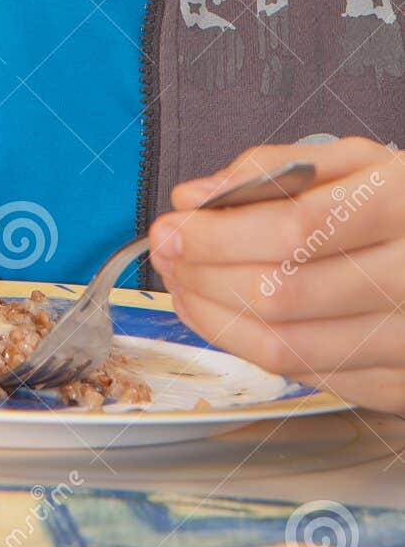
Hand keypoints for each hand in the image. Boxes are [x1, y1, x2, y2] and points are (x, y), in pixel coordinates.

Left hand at [149, 137, 404, 415]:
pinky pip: (308, 377)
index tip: (172, 227)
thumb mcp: (358, 162)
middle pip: (282, 293)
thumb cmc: (404, 205)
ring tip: (181, 284)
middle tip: (165, 253)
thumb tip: (197, 196)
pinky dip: (247, 347)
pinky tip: (219, 315)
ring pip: (287, 348)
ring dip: (213, 317)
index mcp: (402, 205)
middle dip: (203, 275)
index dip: (220, 234)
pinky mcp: (400, 385)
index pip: (295, 229)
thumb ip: (276, 168)